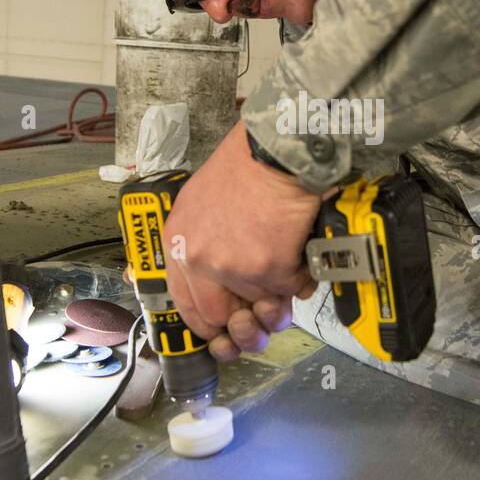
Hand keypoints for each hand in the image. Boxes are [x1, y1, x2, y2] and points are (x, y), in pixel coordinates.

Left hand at [162, 120, 320, 357]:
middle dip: (244, 322)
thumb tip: (218, 283)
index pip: (185, 303)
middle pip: (218, 316)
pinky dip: (301, 277)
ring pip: (260, 303)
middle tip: (263, 313)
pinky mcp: (268, 268)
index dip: (208, 320)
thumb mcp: (200, 201)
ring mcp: (232, 267)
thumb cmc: (246, 166)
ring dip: (279, 291)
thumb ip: (199, 241)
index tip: (224, 327)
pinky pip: (289, 290)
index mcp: (178, 243)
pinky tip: (301, 254)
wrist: (277, 151)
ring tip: (288, 265)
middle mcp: (197, 260)